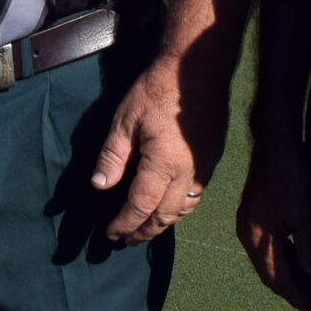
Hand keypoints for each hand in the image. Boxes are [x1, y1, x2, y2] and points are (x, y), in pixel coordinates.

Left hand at [90, 57, 227, 243]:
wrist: (198, 69)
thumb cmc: (157, 90)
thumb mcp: (125, 120)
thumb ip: (112, 157)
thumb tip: (99, 186)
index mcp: (164, 164)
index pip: (141, 206)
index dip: (125, 224)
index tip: (112, 235)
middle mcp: (188, 172)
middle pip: (165, 216)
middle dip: (144, 232)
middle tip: (125, 241)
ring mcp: (204, 168)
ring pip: (183, 209)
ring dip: (163, 224)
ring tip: (144, 230)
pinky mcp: (212, 160)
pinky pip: (195, 196)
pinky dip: (178, 209)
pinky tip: (166, 208)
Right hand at [234, 131, 310, 310]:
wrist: (274, 141)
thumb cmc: (290, 172)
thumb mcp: (305, 211)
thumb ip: (308, 244)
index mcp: (258, 235)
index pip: (277, 277)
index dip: (297, 295)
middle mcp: (248, 233)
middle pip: (269, 273)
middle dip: (291, 290)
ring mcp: (248, 224)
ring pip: (267, 262)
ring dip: (287, 276)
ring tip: (309, 287)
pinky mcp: (252, 215)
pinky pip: (266, 248)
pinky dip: (282, 260)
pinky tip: (298, 262)